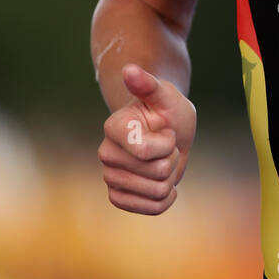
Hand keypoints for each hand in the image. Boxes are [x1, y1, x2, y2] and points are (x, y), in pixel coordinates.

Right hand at [97, 64, 195, 214]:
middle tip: (166, 145)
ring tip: (163, 160)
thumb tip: (129, 69)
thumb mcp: (165, 95)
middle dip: (171, 159)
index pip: (145, 151)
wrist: (166, 130)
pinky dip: (166, 198)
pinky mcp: (118, 196)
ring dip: (170, 177)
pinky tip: (164, 183)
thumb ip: (148, 84)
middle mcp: (106, 153)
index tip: (166, 130)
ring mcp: (110, 177)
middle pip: (156, 174)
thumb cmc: (166, 109)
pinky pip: (150, 209)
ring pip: (157, 192)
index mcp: (114, 127)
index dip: (167, 144)